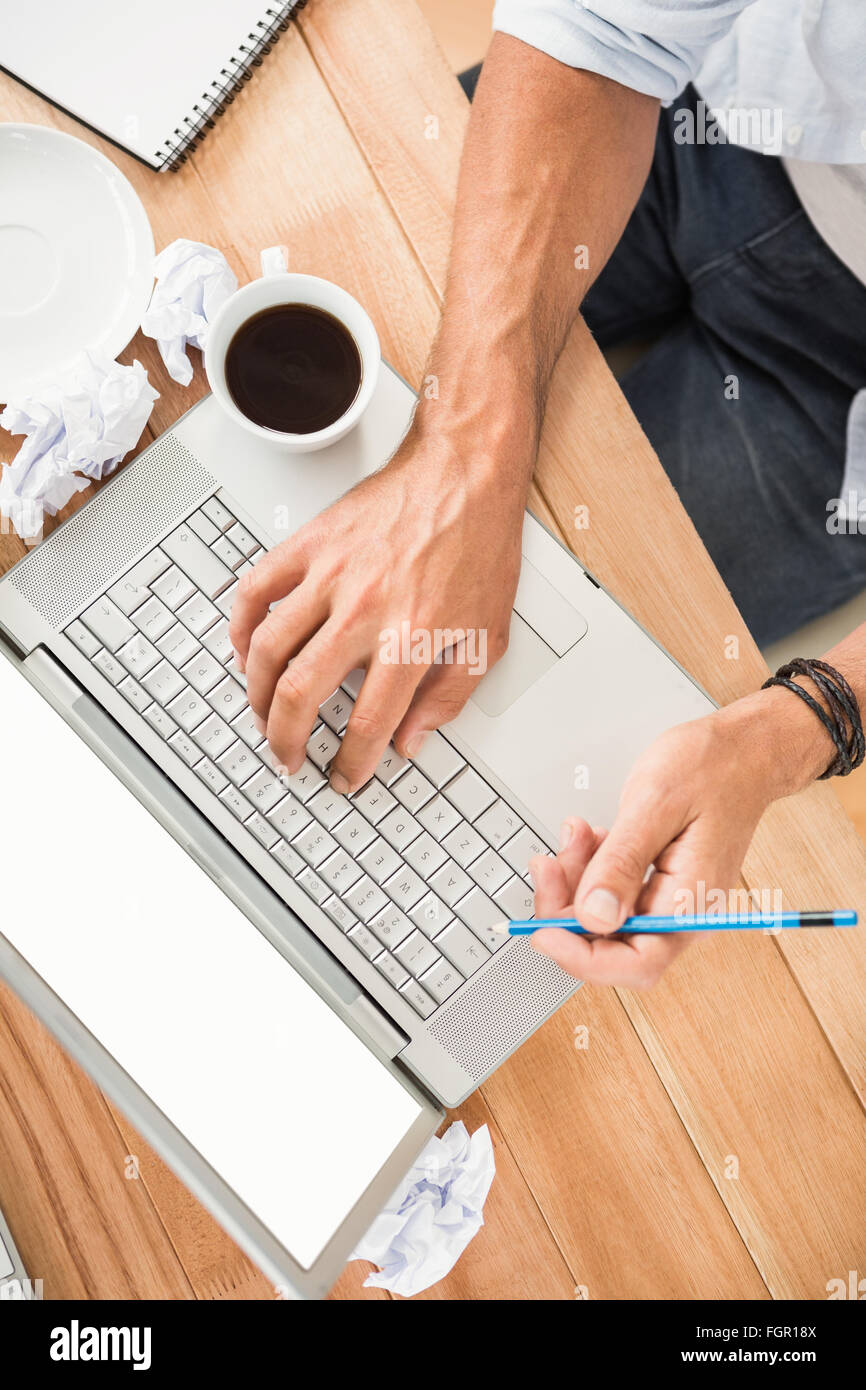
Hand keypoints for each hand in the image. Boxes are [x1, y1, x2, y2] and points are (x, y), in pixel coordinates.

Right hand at [229, 428, 524, 792]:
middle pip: (299, 694)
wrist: (466, 473)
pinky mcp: (312, 543)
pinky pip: (256, 589)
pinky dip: (240, 625)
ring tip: (263, 714)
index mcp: (411, 639)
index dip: (352, 764)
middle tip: (286, 755)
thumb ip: (448, 696)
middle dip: (284, 740)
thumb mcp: (486, 636)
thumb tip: (412, 739)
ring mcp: (331, 575)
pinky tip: (245, 649)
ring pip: (266, 648)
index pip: (368, 725)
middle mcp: (365, 610)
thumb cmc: (479, 545)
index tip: (345, 776)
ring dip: (255, 693)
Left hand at [530, 689, 828, 987]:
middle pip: (611, 944)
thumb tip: (593, 917)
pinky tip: (590, 837)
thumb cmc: (713, 767)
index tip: (542, 930)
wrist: (746, 749)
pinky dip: (591, 868)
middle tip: (548, 866)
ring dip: (576, 882)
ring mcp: (671, 899)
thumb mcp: (655, 805)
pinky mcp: (659, 882)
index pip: (634, 963)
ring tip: (574, 837)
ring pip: (605, 917)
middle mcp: (683, 912)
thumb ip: (623, 863)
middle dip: (568, 910)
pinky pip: (614, 892)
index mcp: (690, 903)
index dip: (579, 956)